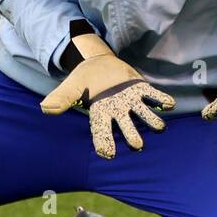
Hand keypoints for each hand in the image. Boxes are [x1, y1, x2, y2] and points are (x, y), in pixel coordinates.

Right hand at [40, 33, 175, 158]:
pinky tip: (171, 104)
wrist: (98, 62)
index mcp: (100, 113)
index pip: (101, 132)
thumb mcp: (71, 87)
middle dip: (132, 136)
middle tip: (138, 145)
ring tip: (160, 126)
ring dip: (151, 120)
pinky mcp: (140, 88)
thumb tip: (45, 108)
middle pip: (126, 126)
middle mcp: (117, 111)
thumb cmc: (84, 79)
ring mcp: (130, 100)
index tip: (108, 154)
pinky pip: (153, 95)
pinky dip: (161, 99)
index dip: (104, 143)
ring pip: (143, 113)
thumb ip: (61, 98)